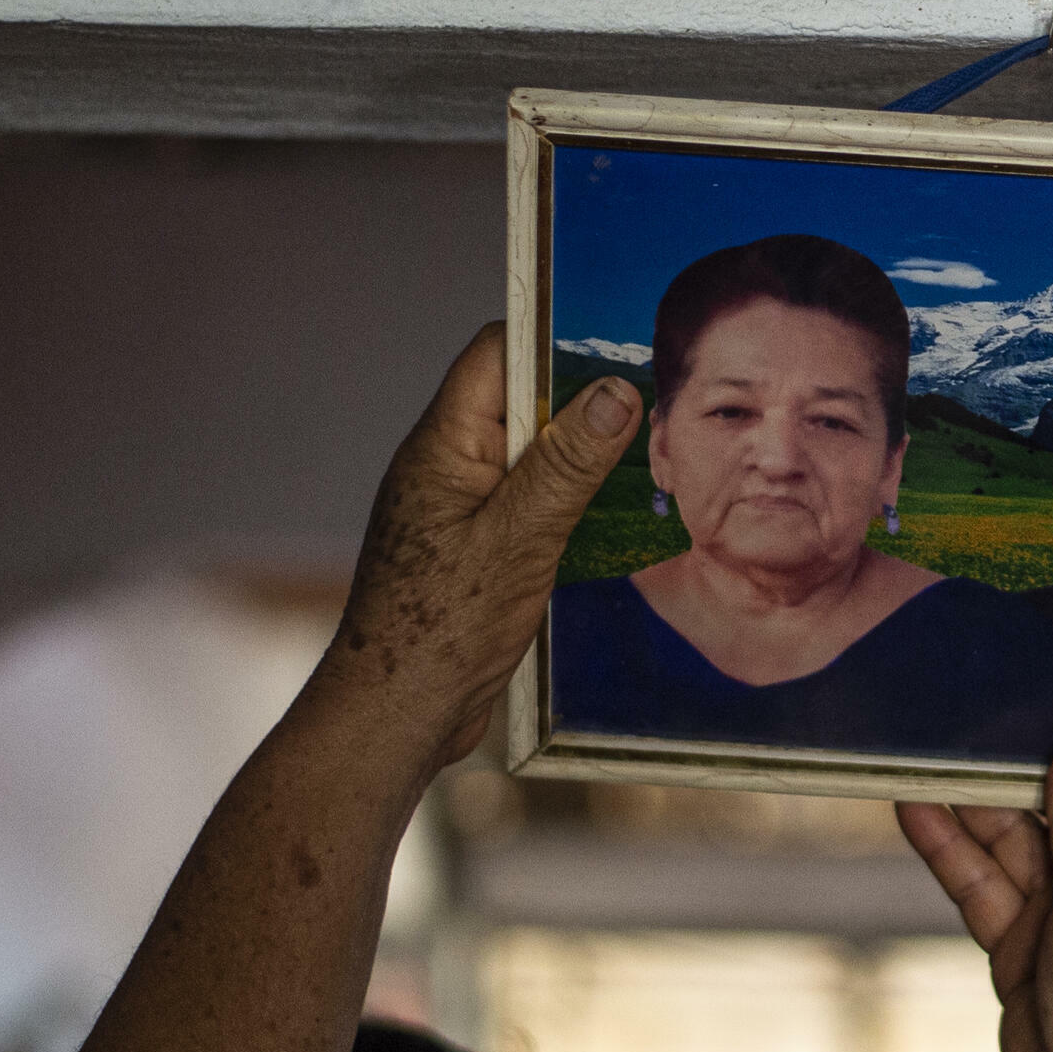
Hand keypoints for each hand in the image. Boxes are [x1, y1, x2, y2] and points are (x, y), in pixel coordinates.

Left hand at [312, 323, 640, 766]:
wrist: (397, 712)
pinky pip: (530, 503)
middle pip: (521, 402)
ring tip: (650, 464)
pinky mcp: (477, 548)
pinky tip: (614, 523)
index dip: (555, 339)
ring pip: (532, 457)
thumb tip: (615, 391)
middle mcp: (448, 466)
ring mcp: (461, 508)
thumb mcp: (517, 539)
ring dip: (584, 459)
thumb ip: (567, 465)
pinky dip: (571, 504)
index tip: (620, 345)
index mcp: (444, 446)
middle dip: (584, 401)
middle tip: (655, 408)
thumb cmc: (441, 628)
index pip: (498, 354)